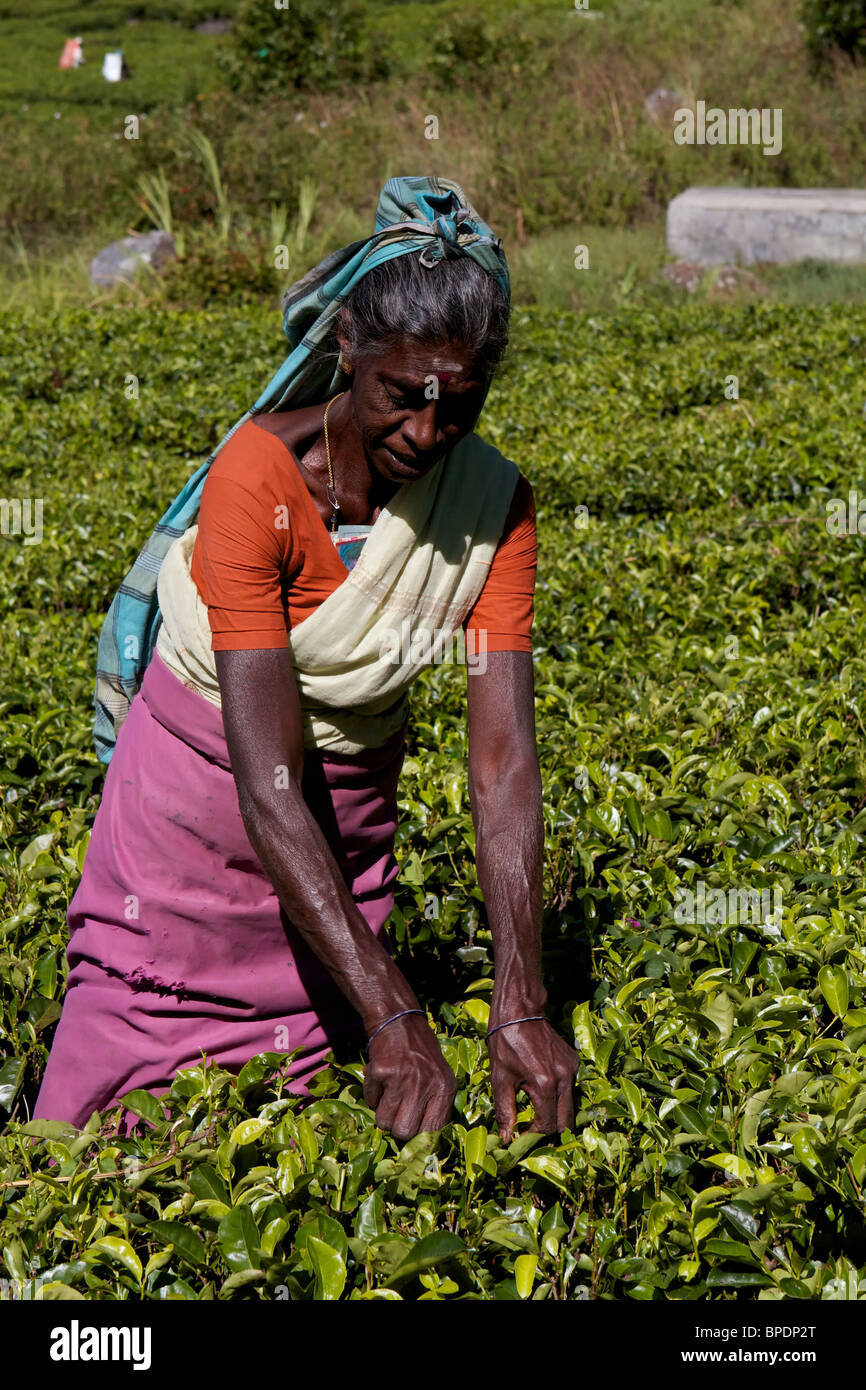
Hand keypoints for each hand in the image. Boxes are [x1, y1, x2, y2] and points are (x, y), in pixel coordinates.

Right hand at [363, 1012, 457, 1143]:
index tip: (412, 1132)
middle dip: (397, 1127)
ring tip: (388, 1095)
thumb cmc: (422, 1054)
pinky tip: (381, 1080)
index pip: (434, 1131)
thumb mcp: (441, 1076)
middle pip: (405, 1132)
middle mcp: (425, 1085)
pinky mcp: (380, 1072)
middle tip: (397, 1112)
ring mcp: (402, 1078)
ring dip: (382, 1112)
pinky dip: (371, 1094)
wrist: (399, 1021)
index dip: (420, 1138)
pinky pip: (370, 1101)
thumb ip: (437, 1106)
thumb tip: (425, 1142)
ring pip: (384, 1122)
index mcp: (445, 1088)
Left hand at [487, 1019, 579, 1143]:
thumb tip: (507, 1139)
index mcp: (545, 1084)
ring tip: (535, 1111)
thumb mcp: (500, 1078)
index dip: (534, 1137)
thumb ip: (506, 1111)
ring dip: (555, 1113)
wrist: (520, 1010)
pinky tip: (542, 1090)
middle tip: (532, 1131)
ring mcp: (573, 1069)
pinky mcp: (574, 1062)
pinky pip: (570, 1089)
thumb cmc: (505, 1043)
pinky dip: (558, 1096)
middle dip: (550, 1131)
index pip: (547, 1126)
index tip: (521, 1138)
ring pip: (569, 1106)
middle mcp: (565, 1078)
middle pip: (565, 1121)